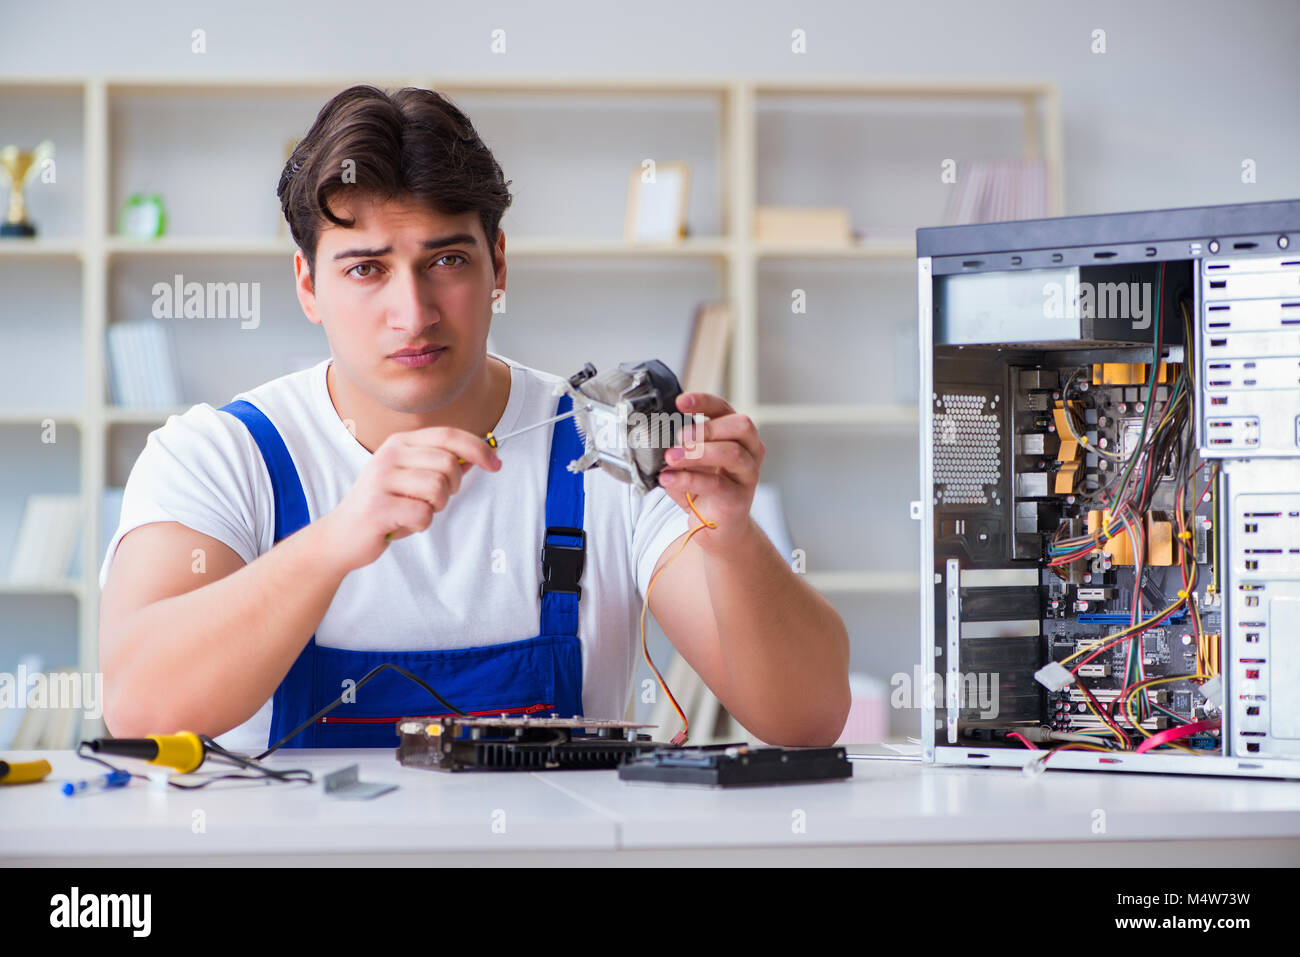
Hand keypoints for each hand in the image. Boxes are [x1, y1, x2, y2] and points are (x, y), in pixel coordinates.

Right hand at [319, 426, 500, 572]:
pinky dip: (420, 525)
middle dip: (452, 488)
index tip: (496, 463)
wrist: (342, 534)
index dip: (478, 448)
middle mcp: (389, 455)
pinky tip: (403, 523)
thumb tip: (479, 457)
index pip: (449, 435)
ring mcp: (381, 480)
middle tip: (434, 501)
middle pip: (448, 464)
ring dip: (435, 508)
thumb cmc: (383, 506)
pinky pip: (423, 514)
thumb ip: (440, 466)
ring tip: (414, 511)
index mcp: (400, 443)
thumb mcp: (410, 477)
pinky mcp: (378, 507)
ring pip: (438, 490)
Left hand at [656, 392, 764, 553]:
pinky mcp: (739, 498)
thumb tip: (655, 438)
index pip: (725, 409)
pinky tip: (668, 479)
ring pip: (731, 453)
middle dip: (707, 428)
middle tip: (680, 436)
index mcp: (736, 435)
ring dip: (697, 453)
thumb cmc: (705, 489)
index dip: (704, 402)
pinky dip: (688, 479)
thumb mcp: (690, 462)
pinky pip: (716, 484)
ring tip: (670, 458)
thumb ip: (679, 448)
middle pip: (740, 426)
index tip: (680, 402)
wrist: (717, 528)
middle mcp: (749, 451)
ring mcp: (748, 474)